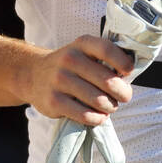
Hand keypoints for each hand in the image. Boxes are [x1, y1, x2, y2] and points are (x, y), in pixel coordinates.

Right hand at [18, 35, 133, 125]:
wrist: (32, 74)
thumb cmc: (69, 66)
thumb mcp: (83, 52)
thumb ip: (104, 59)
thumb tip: (129, 76)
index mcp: (81, 44)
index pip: (106, 49)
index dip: (123, 62)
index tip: (129, 72)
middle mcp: (69, 59)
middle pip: (107, 81)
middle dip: (122, 93)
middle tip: (123, 97)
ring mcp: (59, 81)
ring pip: (99, 100)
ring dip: (110, 107)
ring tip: (109, 107)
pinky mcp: (53, 101)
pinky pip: (85, 115)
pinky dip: (98, 119)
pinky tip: (99, 116)